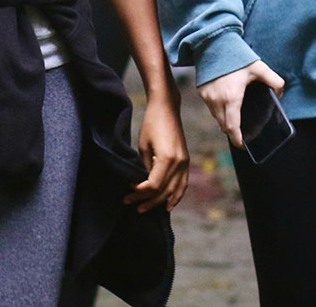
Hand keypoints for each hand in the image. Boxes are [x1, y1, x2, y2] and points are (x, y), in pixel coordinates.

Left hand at [126, 90, 188, 211]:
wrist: (166, 108)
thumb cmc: (151, 124)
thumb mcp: (143, 146)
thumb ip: (145, 167)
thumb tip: (142, 184)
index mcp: (167, 158)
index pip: (153, 185)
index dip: (139, 191)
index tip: (129, 188)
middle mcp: (179, 163)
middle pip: (163, 191)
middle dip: (146, 200)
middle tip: (130, 203)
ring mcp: (185, 162)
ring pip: (174, 191)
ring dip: (159, 202)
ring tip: (144, 208)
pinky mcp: (186, 161)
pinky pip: (183, 184)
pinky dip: (176, 196)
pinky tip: (169, 205)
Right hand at [197, 60, 284, 149]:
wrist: (213, 43)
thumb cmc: (236, 56)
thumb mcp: (258, 67)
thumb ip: (274, 80)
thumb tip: (280, 93)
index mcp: (231, 98)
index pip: (232, 127)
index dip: (237, 139)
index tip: (242, 146)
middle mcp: (217, 101)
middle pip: (223, 125)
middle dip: (232, 131)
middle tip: (241, 133)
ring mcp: (207, 97)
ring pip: (216, 117)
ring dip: (224, 120)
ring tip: (234, 118)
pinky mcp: (201, 91)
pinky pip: (210, 107)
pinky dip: (217, 110)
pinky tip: (225, 104)